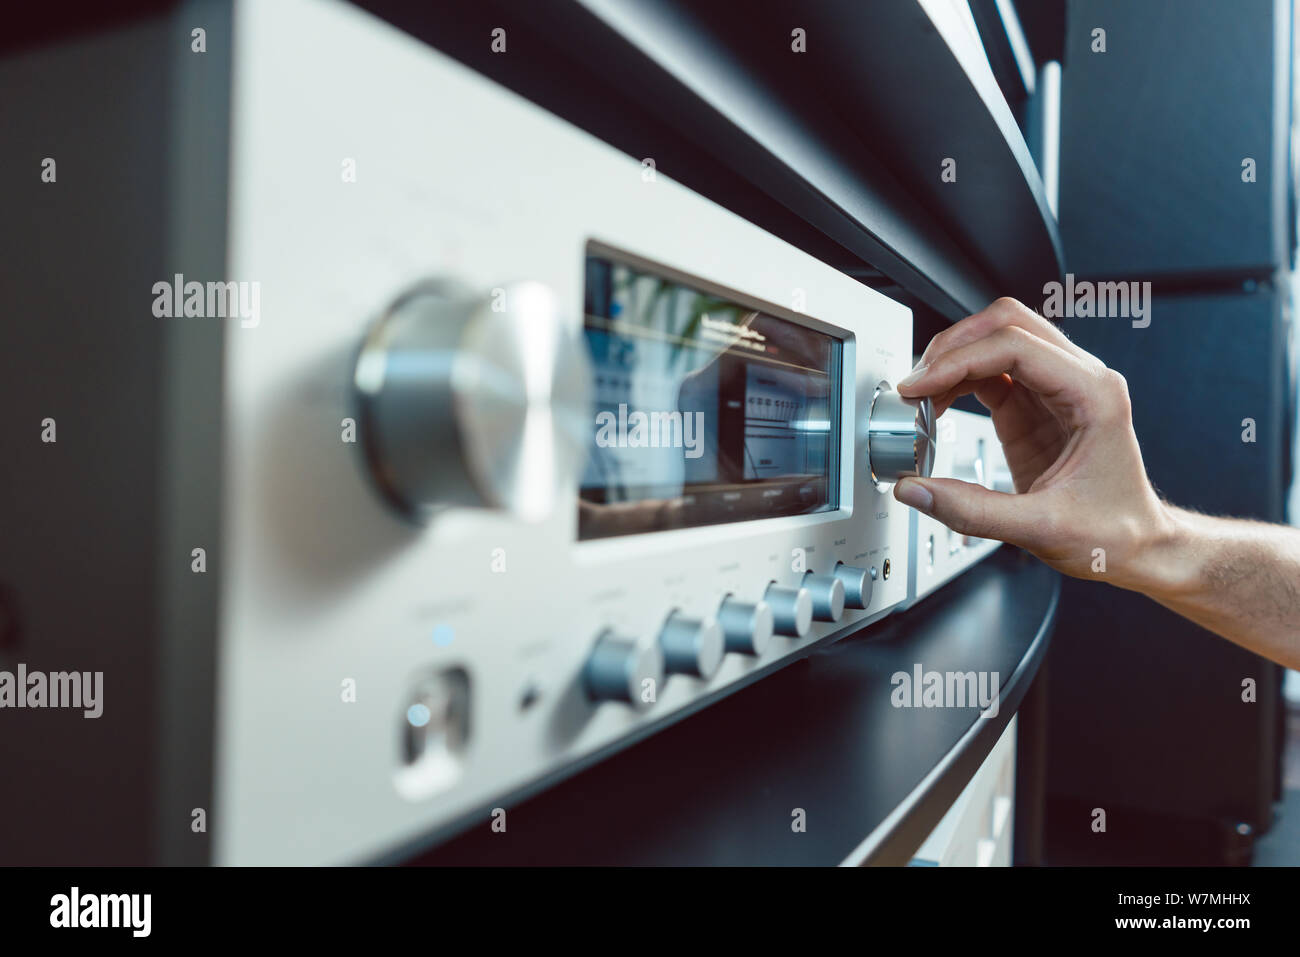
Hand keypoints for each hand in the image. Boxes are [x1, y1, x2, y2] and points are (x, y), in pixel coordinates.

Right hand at [892, 297, 1176, 593]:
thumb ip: (973, 511)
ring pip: (997, 341)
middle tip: (916, 384)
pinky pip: (991, 373)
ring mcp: (1055, 390)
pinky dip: (958, 381)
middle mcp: (1079, 381)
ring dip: (953, 360)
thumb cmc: (1115, 532)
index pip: (1015, 348)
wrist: (1137, 546)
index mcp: (1094, 395)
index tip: (919, 386)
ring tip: (921, 397)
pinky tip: (938, 405)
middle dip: (953, 347)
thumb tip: (917, 491)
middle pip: (1007, 325)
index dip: (958, 361)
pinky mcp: (1034, 407)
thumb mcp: (1043, 529)